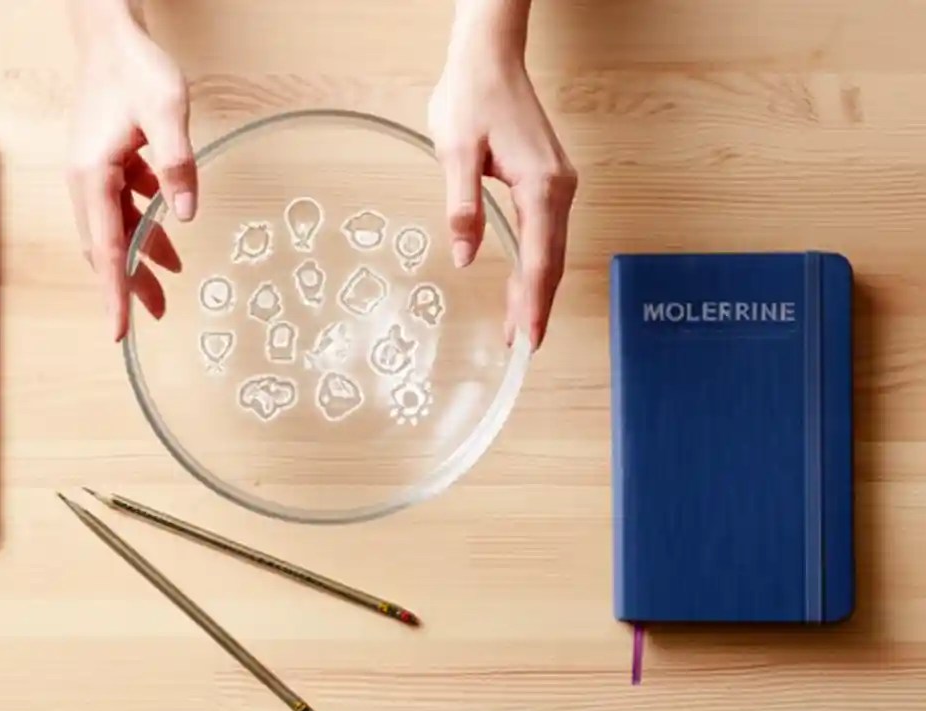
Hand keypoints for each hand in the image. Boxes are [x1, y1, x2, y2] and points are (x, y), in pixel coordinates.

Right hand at [66, 0, 195, 340]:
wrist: (111, 36)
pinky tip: (168, 228)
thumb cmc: (133, 69)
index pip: (104, 249)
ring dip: (138, 255)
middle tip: (156, 314)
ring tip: (168, 281)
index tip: (119, 330)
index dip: (114, 293)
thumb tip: (186, 214)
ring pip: (113, 228)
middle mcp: (85, 180)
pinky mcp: (105, 161)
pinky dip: (142, 223)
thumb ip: (177, 165)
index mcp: (92, 177)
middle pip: (105, 246)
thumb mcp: (167, 113)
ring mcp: (92, 171)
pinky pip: (121, 205)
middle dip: (127, 283)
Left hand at [429, 0, 576, 349]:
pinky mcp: (548, 181)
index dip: (534, 304)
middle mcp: (560, 188)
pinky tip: (524, 284)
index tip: (528, 339)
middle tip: (523, 346)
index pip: (540, 260)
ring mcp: (558, 185)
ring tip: (521, 326)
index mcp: (541, 186)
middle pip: (552, 261)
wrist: (489, 59)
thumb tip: (467, 256)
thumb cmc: (473, 98)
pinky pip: (547, 233)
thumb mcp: (455, 153)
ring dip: (538, 289)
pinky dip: (538, 264)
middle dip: (538, 306)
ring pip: (552, 250)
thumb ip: (462, 208)